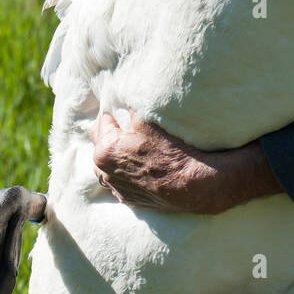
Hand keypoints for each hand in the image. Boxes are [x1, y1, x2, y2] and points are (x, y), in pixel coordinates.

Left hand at [89, 111, 279, 215]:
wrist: (194, 184)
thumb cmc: (171, 148)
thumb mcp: (148, 118)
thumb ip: (130, 105)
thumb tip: (123, 94)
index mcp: (105, 150)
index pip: (103, 122)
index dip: (114, 113)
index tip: (123, 109)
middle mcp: (105, 171)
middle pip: (100, 144)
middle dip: (110, 133)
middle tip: (124, 124)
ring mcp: (117, 188)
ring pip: (106, 166)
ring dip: (114, 154)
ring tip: (128, 146)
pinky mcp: (129, 199)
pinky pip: (119, 182)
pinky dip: (124, 173)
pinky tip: (137, 165)